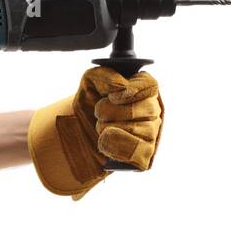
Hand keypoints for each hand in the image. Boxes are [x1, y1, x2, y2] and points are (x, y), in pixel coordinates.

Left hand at [28, 66, 164, 199]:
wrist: (77, 129)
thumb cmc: (90, 101)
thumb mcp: (90, 82)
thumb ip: (104, 76)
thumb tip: (121, 86)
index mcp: (144, 89)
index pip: (151, 85)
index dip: (133, 90)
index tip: (113, 97)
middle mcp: (153, 111)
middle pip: (148, 109)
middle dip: (114, 111)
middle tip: (98, 112)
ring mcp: (152, 134)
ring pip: (144, 131)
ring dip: (112, 128)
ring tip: (99, 127)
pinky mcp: (145, 155)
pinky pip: (140, 152)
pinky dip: (117, 147)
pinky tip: (104, 142)